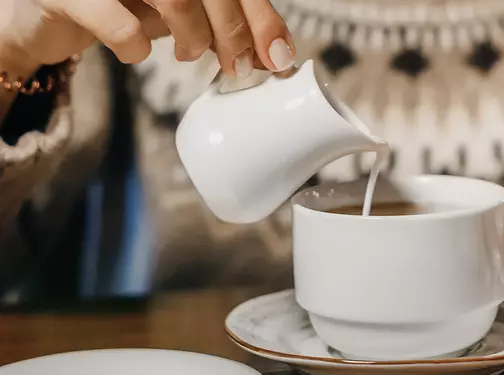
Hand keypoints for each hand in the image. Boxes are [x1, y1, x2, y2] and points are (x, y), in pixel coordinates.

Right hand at [0, 0, 292, 76]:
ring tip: (190, 55)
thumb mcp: (184, 16)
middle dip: (233, 32)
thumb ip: (227, 29)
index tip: (278, 57)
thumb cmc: (126, 6)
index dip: (262, 18)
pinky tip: (136, 51)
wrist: (51, 14)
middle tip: (236, 66)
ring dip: (192, 35)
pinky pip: (114, 17)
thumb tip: (275, 56)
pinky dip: (133, 42)